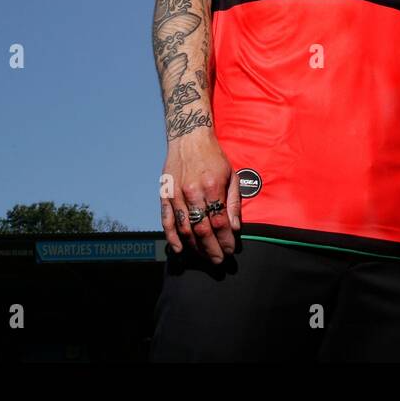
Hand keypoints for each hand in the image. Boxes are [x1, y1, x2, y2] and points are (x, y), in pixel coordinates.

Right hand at [159, 130, 240, 264]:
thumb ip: (233, 203)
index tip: (231, 250)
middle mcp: (192, 192)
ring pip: (185, 228)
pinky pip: (167, 221)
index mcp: (211, 186)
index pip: (219, 221)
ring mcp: (175, 194)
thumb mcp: (231, 175)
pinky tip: (180, 250)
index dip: (225, 239)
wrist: (189, 138)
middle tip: (220, 261)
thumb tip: (235, 228)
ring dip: (195, 247)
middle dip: (212, 248)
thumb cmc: (214, 157)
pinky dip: (172, 237)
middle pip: (202, 229)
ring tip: (205, 257)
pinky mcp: (164, 195)